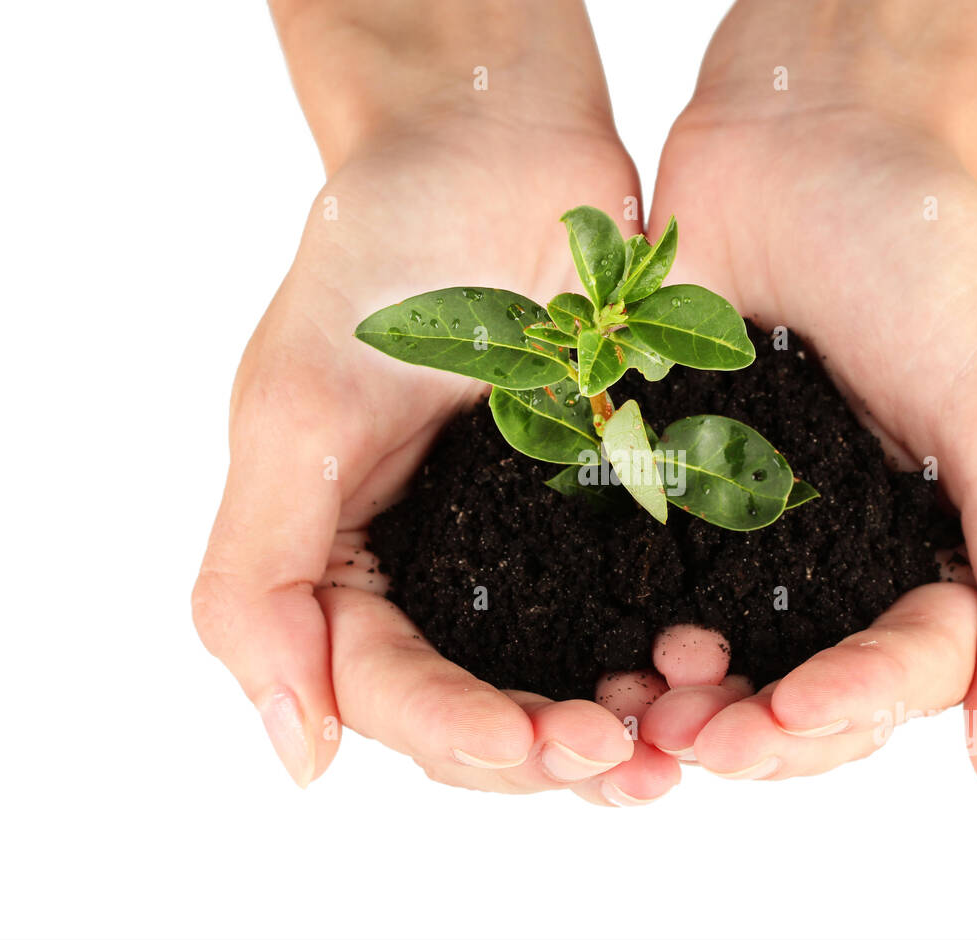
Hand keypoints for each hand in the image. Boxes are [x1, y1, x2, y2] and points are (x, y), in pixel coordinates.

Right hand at [194, 2, 683, 802]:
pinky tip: (713, 664)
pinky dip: (670, 652)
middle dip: (551, 752)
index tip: (547, 744)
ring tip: (682, 736)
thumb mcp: (293, 413)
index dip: (465, 737)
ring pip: (566, 685)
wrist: (494, 147)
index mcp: (346, 566)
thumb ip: (263, 582)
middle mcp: (434, 578)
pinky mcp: (604, 514)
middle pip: (484, 717)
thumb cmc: (380, 258)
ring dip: (622, 726)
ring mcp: (524, 552)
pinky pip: (638, 611)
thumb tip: (296, 757)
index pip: (392, 695)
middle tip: (630, 757)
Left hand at [637, 9, 976, 798]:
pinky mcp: (667, 493)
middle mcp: (841, 564)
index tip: (789, 711)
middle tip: (694, 738)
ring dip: (682, 706)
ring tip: (638, 716)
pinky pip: (638, 590)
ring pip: (719, 666)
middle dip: (754, 732)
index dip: (852, 712)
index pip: (906, 677)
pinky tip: (595, 659)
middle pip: (806, 699)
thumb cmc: (924, 263)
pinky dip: (616, 635)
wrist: (804, 143)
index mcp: (933, 556)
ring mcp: (748, 534)